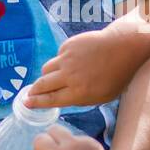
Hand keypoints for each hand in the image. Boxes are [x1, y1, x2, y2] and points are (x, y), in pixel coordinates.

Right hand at [23, 16, 149, 109]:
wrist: (123, 47)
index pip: (50, 99)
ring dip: (46, 76)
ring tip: (52, 79)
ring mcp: (67, 59)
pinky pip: (58, 56)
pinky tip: (73, 62)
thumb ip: (80, 98)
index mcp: (78, 92)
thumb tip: (61, 99)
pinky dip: (60, 61)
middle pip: (42, 85)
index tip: (26, 103)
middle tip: (29, 94)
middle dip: (34, 91)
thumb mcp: (101, 96)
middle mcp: (69, 76)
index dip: (36, 102)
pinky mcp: (68, 45)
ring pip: (46, 69)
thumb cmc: (116, 75)